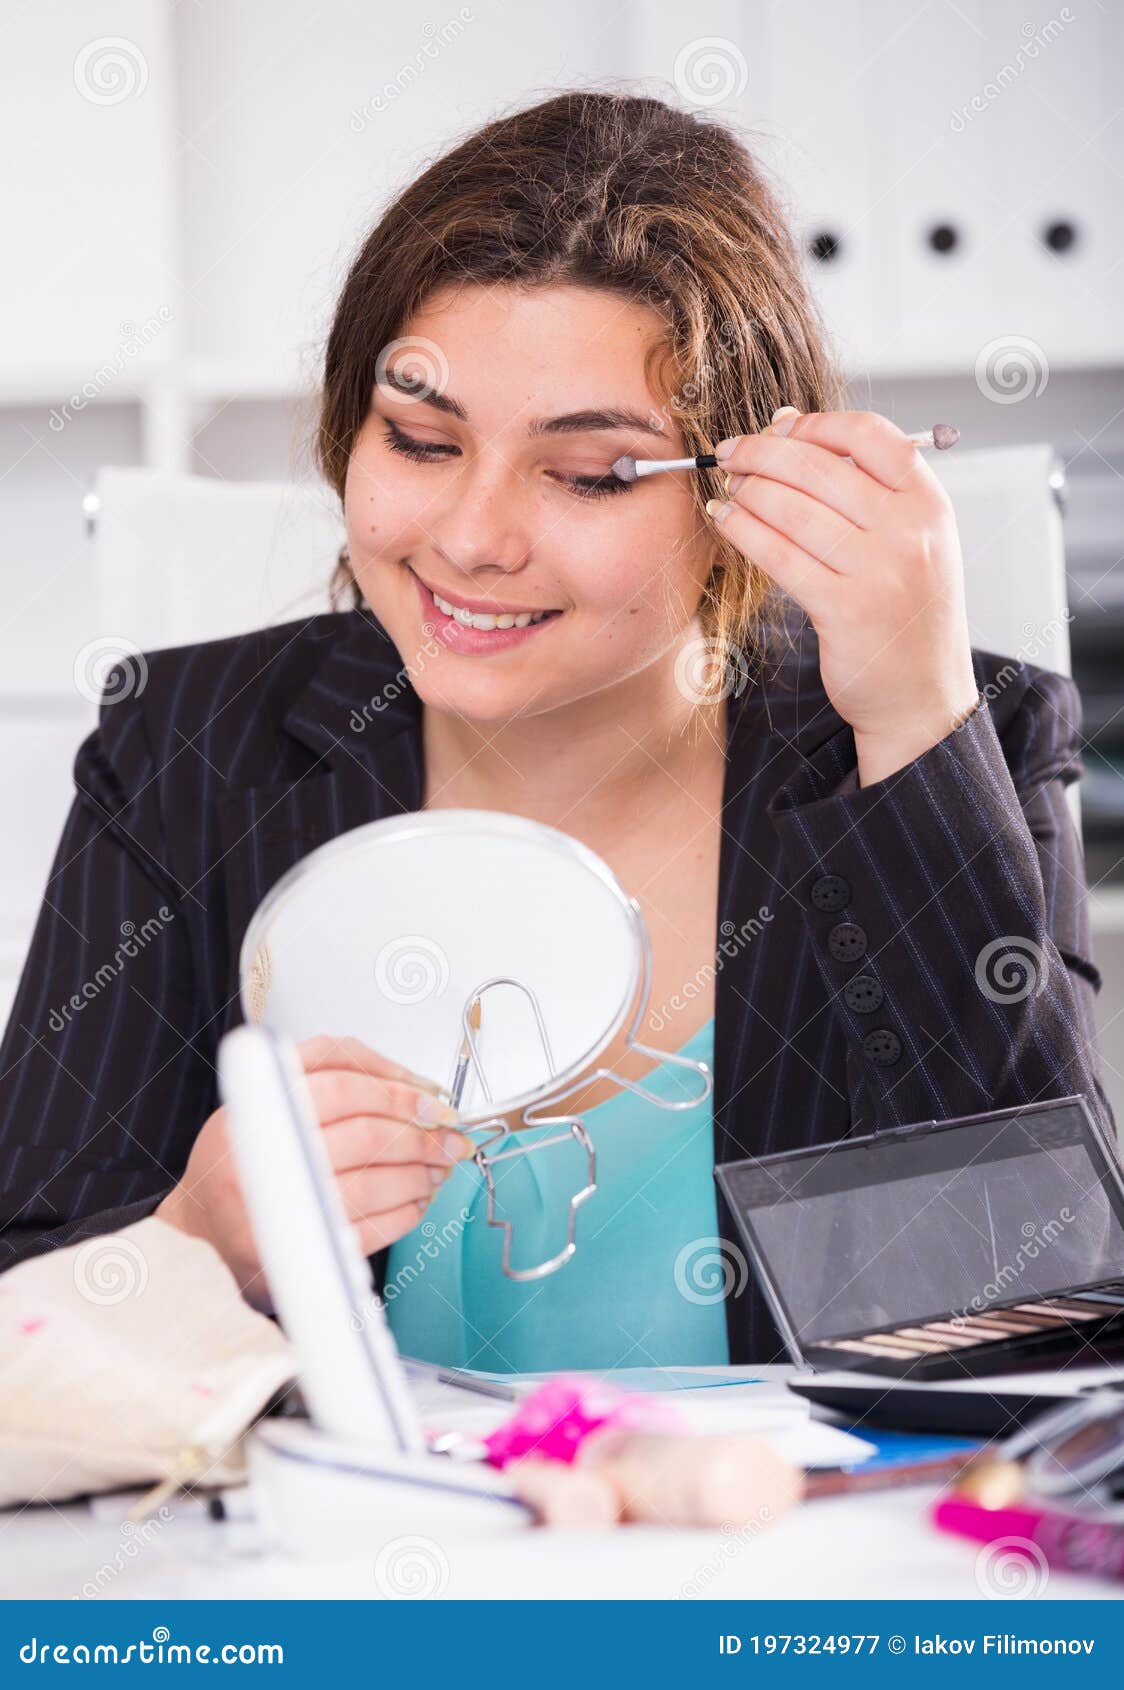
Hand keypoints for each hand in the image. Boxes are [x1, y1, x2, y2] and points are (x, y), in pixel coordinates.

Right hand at [156, 1034, 475, 1308]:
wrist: (202, 1234)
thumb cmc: (242, 1163)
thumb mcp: (266, 1098)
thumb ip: (329, 1077)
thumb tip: (415, 1088)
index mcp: (255, 1100)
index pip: (339, 1075)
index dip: (397, 1084)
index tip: (431, 1097)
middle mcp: (260, 1148)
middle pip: (366, 1130)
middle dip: (423, 1134)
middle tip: (451, 1136)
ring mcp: (277, 1202)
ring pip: (374, 1180)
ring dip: (421, 1174)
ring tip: (438, 1168)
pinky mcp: (296, 1247)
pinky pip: (372, 1226)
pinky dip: (407, 1212)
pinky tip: (416, 1201)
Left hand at [708, 409, 979, 784]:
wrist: (922, 695)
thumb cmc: (906, 612)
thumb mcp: (909, 540)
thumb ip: (864, 487)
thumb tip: (788, 423)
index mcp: (929, 503)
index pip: (870, 434)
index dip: (814, 424)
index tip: (777, 427)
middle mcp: (908, 531)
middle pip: (819, 468)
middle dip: (762, 454)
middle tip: (731, 453)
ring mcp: (879, 571)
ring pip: (792, 509)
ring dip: (747, 491)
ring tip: (727, 488)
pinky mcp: (844, 609)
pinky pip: (778, 554)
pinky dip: (742, 530)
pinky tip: (724, 521)